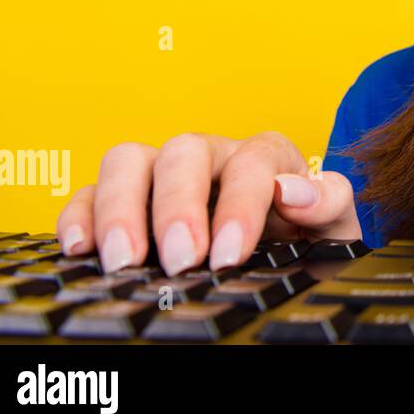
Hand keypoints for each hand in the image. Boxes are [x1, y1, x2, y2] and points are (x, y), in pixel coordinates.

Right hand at [55, 132, 362, 276]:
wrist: (285, 258)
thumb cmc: (305, 240)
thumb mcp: (333, 227)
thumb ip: (329, 203)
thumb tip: (294, 192)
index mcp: (265, 158)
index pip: (252, 159)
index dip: (240, 202)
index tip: (231, 253)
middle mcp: (211, 158)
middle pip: (184, 151)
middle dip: (178, 205)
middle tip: (181, 259)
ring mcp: (161, 177)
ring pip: (129, 160)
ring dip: (121, 208)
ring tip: (126, 261)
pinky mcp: (122, 204)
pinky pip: (88, 192)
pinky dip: (79, 214)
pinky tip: (83, 249)